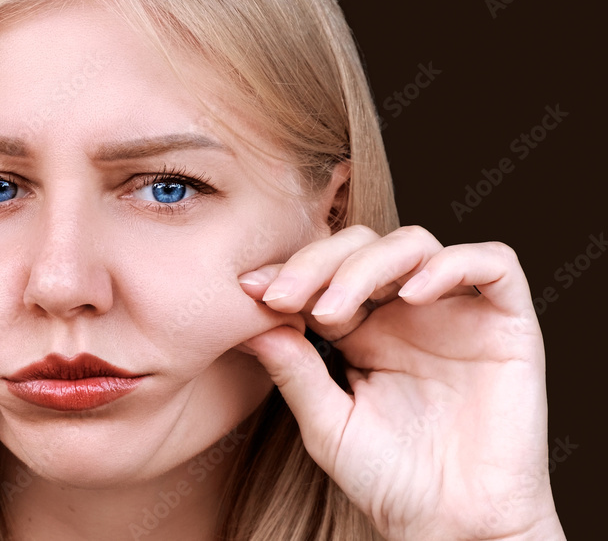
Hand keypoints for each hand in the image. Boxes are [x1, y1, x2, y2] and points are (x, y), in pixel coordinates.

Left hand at [237, 225, 565, 540]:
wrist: (451, 525)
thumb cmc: (388, 479)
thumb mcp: (326, 423)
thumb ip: (293, 370)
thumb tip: (249, 320)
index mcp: (363, 328)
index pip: (325, 273)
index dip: (289, 271)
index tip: (249, 290)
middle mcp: (408, 312)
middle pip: (363, 247)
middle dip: (317, 263)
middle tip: (284, 298)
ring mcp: (456, 313)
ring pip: (416, 244)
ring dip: (368, 265)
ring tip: (335, 311)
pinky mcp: (507, 324)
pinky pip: (494, 263)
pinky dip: (452, 264)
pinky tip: (412, 295)